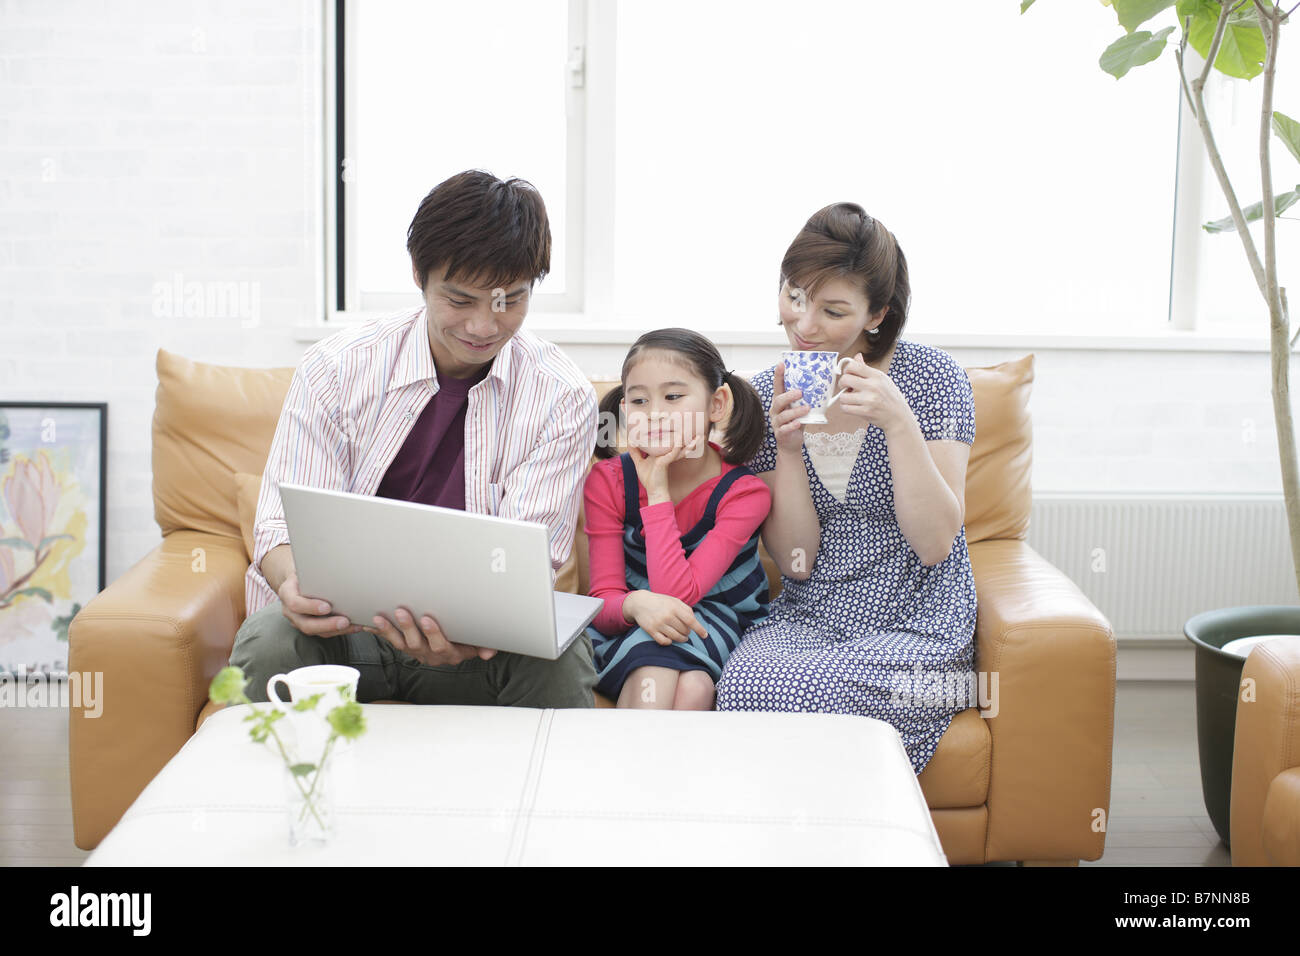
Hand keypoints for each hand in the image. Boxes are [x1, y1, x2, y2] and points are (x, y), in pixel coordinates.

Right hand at [277, 573, 358, 637]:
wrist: (299, 580)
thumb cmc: (306, 572)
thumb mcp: (306, 568)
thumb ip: (315, 573)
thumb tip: (338, 571)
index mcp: (287, 593)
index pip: (295, 603)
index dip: (310, 607)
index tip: (327, 607)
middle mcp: (290, 611)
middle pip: (305, 624)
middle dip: (327, 625)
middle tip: (344, 621)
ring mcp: (299, 621)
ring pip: (316, 632)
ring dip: (337, 630)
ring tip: (354, 625)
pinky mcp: (311, 626)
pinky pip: (325, 633)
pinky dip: (341, 631)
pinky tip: (355, 626)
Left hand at [369, 606, 498, 666]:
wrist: (456, 650)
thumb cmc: (468, 641)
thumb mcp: (478, 643)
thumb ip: (484, 646)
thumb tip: (490, 653)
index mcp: (449, 652)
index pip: (441, 645)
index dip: (433, 634)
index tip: (427, 619)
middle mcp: (430, 654)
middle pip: (417, 644)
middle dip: (408, 628)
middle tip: (401, 611)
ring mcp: (416, 650)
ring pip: (400, 644)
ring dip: (389, 631)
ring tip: (380, 617)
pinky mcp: (404, 646)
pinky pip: (390, 640)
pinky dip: (379, 632)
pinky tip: (367, 623)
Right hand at [623, 590, 708, 645]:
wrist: (639, 602)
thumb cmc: (660, 602)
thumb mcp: (674, 601)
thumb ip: (686, 609)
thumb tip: (694, 621)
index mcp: (674, 607)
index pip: (690, 620)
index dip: (699, 629)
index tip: (704, 635)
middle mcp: (667, 616)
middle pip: (684, 631)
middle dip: (687, 633)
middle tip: (686, 631)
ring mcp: (658, 624)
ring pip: (676, 638)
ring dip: (681, 639)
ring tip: (682, 637)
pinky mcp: (651, 630)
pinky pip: (664, 641)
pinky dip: (669, 642)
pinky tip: (670, 639)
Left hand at [629, 432, 702, 503]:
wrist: (653, 491)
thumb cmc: (649, 479)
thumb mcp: (640, 463)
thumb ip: (635, 453)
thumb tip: (630, 442)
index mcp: (663, 453)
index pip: (669, 442)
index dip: (673, 433)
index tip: (676, 424)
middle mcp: (668, 454)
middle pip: (679, 443)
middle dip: (686, 436)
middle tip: (693, 426)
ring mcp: (668, 458)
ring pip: (680, 447)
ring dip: (689, 442)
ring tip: (699, 436)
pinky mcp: (665, 462)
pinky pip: (673, 453)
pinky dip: (676, 447)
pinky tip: (680, 441)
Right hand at [770, 362, 807, 455]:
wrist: (791, 444)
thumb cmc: (796, 423)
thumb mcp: (800, 409)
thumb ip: (806, 399)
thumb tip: (822, 385)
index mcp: (779, 402)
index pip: (778, 386)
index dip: (778, 375)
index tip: (781, 364)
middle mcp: (775, 410)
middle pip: (778, 400)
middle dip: (789, 395)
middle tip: (800, 392)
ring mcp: (776, 422)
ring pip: (783, 415)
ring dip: (795, 411)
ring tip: (807, 408)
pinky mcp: (780, 433)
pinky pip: (784, 428)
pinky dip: (792, 425)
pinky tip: (798, 423)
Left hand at [831, 352, 911, 434]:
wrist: (899, 417)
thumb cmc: (890, 397)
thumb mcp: (883, 379)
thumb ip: (867, 369)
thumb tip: (857, 356)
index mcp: (877, 375)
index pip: (854, 365)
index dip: (846, 370)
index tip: (848, 375)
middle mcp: (873, 386)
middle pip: (845, 379)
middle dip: (842, 384)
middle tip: (847, 388)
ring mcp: (869, 399)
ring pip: (843, 396)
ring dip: (844, 398)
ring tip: (852, 399)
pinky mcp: (866, 411)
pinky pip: (845, 408)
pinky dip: (846, 408)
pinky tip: (853, 407)